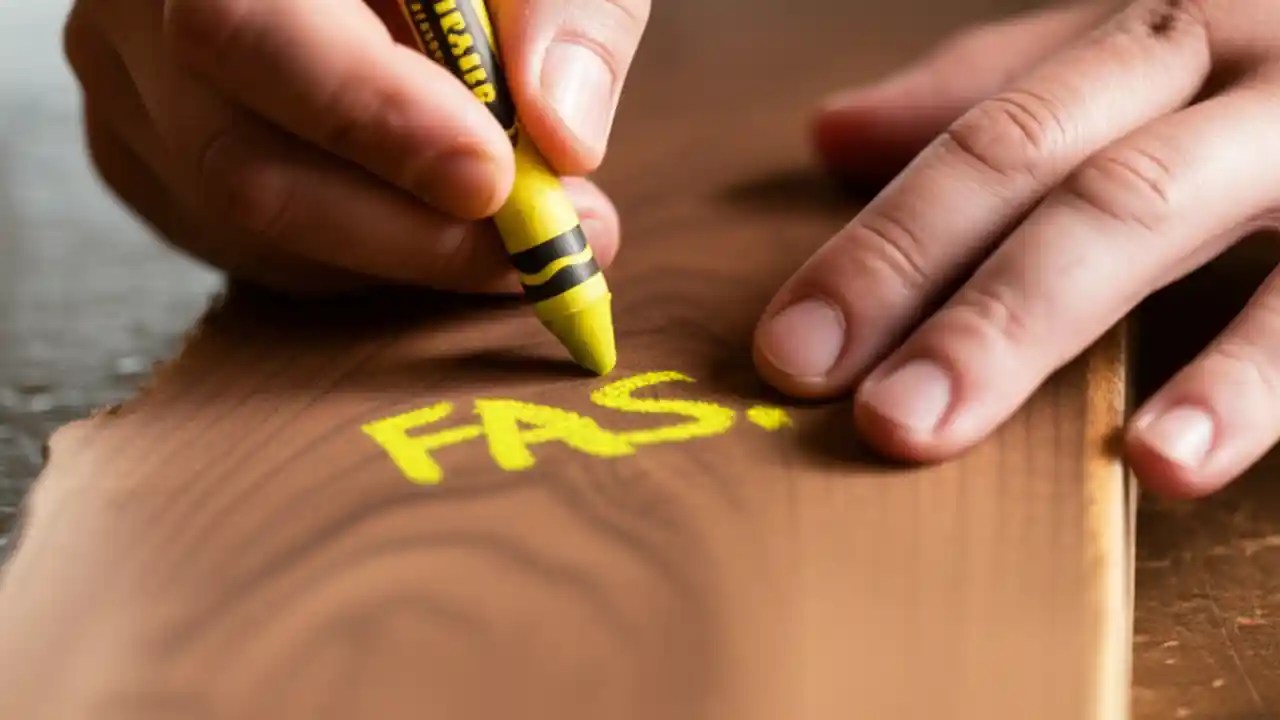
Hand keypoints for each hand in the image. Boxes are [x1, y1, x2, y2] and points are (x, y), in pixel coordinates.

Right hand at [63, 0, 647, 292]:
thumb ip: (565, 15)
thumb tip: (565, 138)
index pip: (259, 28)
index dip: (375, 120)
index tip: (491, 180)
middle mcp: (142, 6)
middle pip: (239, 159)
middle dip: (410, 230)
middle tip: (541, 246)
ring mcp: (127, 85)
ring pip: (245, 223)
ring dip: (398, 254)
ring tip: (513, 234)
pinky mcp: (142, 153)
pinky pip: (242, 246)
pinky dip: (356, 258)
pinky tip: (426, 226)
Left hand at [754, 0, 1279, 497]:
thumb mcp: (1152, 47)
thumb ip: (1001, 86)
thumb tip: (835, 132)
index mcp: (1162, 35)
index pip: (994, 137)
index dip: (886, 244)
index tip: (791, 347)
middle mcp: (1242, 71)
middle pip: (1077, 185)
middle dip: (963, 304)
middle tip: (873, 416)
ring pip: (1172, 219)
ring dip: (1065, 333)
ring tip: (967, 429)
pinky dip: (1252, 380)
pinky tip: (1167, 456)